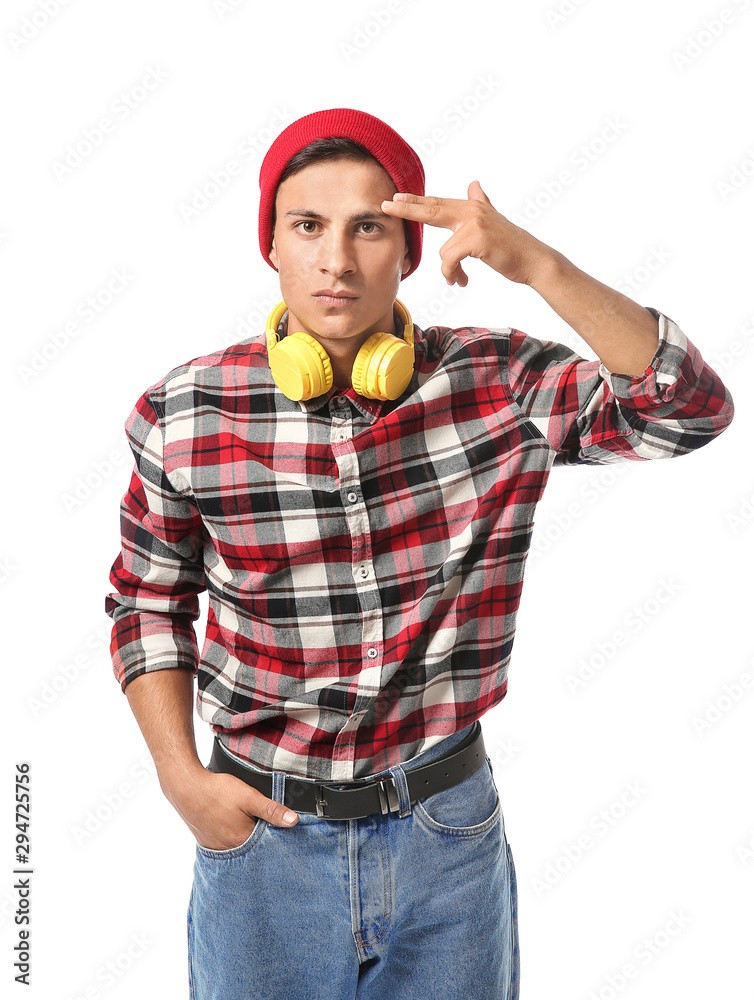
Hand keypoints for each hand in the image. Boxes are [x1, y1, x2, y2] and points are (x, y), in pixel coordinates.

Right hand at [160, 761, 297, 850]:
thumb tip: (293, 821)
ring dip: (246, 839)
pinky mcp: (207, 842)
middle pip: (253, 848)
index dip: (275, 835)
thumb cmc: (217, 791)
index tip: (281, 828)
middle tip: (262, 823)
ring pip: (239, 847)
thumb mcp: (249, 796)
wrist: (186, 788)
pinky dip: (231, 838)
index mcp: (242, 840)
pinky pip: (225, 845)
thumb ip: (271, 810)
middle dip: (261, 839)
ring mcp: (216, 847)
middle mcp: (229, 849)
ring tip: (246, 823)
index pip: (267, 845)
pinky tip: (231, 826)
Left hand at [381, 180, 552, 287]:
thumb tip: (473, 183)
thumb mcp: (493, 221)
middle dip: (407, 209)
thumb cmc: (511, 247)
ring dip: (450, 271)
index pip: (438, 204)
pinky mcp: (476, 239)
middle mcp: (472, 210)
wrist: (533, 261)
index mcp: (472, 208)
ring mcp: (475, 223)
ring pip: (444, 252)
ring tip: (460, 279)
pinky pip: (450, 261)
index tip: (395, 198)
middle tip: (386, 205)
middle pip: (432, 210)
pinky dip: (453, 275)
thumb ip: (481, 202)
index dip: (415, 201)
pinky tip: (462, 282)